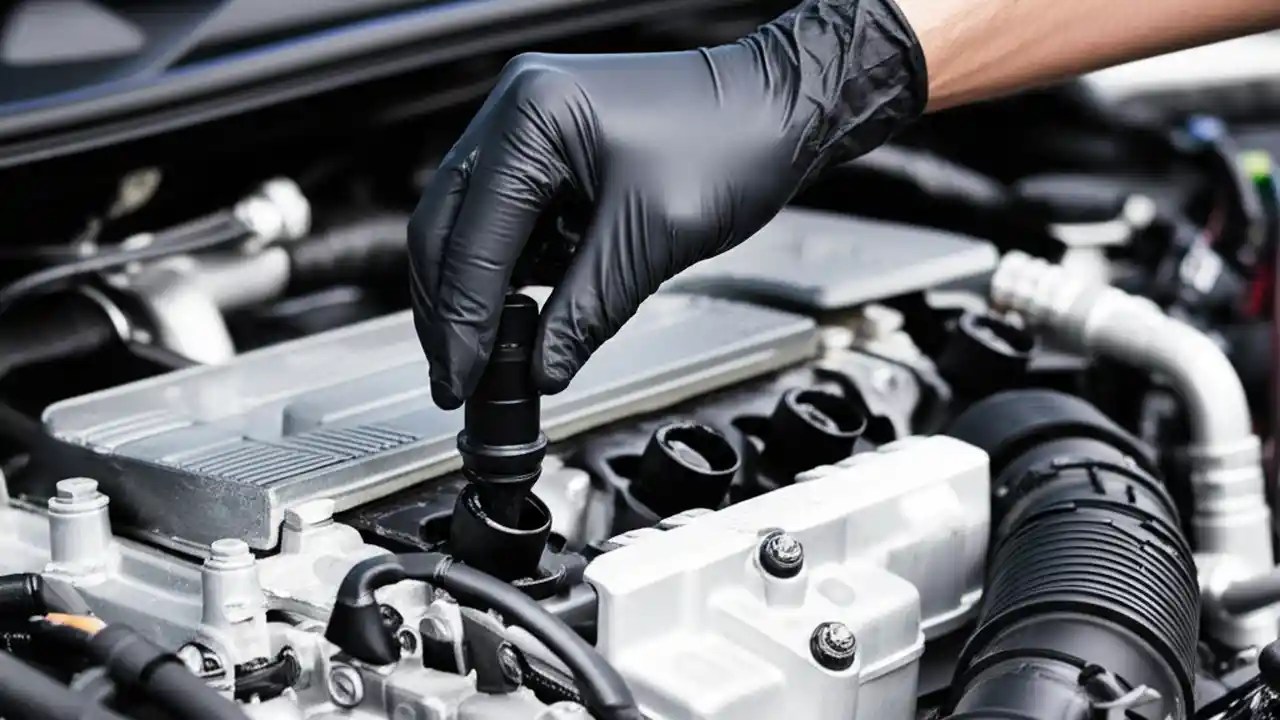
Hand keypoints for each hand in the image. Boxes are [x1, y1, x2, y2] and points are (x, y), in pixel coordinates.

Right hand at [409, 0, 926, 408]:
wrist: (783, 109)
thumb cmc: (736, 142)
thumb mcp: (652, 240)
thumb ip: (585, 310)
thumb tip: (541, 369)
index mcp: (533, 116)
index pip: (471, 238)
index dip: (462, 321)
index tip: (462, 379)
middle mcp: (518, 109)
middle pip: (445, 226)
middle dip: (449, 309)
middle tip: (458, 376)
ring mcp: (530, 125)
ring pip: (470, 226)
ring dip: (478, 291)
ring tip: (498, 351)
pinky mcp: (551, 148)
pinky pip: (509, 218)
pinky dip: (513, 268)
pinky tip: (530, 307)